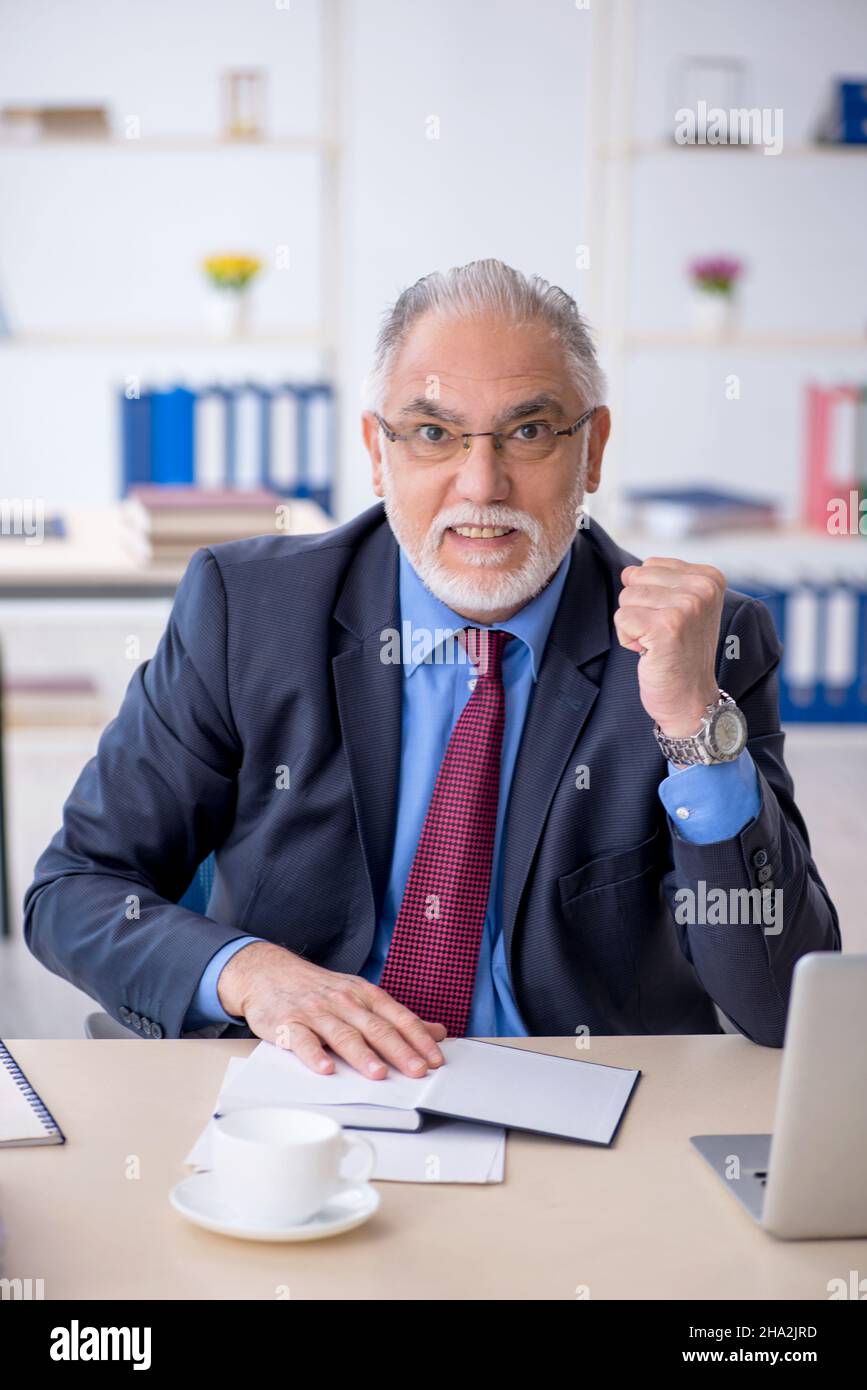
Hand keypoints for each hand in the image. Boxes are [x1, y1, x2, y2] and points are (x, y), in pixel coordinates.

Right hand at [217, 941, 446, 1078]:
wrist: (270, 973)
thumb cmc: (320, 990)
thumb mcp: (361, 996)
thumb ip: (397, 1017)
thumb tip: (437, 1032)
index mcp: (364, 995)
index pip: (398, 1017)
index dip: (418, 1038)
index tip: (435, 1059)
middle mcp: (343, 1001)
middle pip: (376, 1028)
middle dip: (400, 1050)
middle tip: (418, 1071)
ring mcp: (315, 1012)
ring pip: (343, 1034)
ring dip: (362, 1055)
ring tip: (378, 1073)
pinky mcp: (288, 1023)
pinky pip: (302, 1040)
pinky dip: (314, 1055)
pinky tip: (325, 1068)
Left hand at [615, 556, 724, 736]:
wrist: (692, 700)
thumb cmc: (682, 654)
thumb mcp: (680, 607)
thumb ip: (657, 582)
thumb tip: (627, 571)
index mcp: (710, 577)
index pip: (650, 565)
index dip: (650, 596)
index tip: (672, 621)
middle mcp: (702, 588)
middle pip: (636, 578)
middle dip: (639, 608)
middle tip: (663, 634)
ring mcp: (687, 607)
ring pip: (626, 597)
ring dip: (634, 625)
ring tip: (658, 643)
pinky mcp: (667, 627)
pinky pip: (622, 618)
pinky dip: (628, 639)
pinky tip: (650, 652)